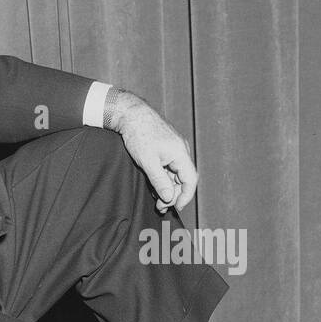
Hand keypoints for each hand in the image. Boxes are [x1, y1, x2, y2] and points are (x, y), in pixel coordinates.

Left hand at [105, 88, 197, 212]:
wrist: (130, 113)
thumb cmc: (139, 134)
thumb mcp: (148, 162)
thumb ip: (160, 181)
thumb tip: (169, 198)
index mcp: (180, 153)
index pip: (190, 180)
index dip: (185, 196)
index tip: (176, 208)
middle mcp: (181, 150)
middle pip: (183, 179)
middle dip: (173, 194)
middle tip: (160, 206)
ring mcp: (174, 148)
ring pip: (176, 174)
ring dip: (168, 188)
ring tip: (157, 199)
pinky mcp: (166, 147)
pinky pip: (170, 167)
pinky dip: (164, 178)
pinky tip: (155, 185)